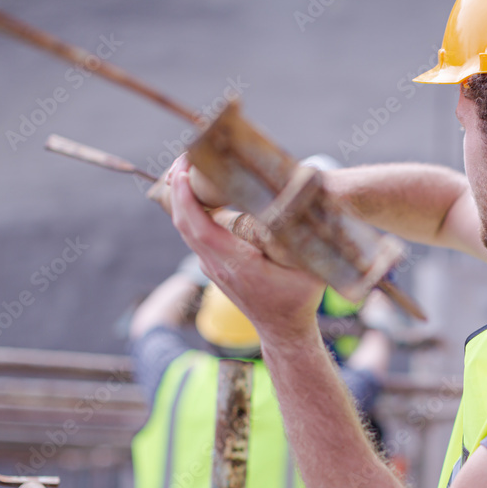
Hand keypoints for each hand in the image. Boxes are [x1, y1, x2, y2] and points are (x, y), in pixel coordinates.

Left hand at [168, 155, 324, 344]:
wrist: (284, 331)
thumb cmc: (299, 299)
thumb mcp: (308, 269)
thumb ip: (301, 238)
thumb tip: (300, 202)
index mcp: (237, 265)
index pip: (199, 228)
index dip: (187, 198)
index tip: (184, 171)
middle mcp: (217, 266)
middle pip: (184, 223)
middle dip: (178, 188)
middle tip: (184, 156)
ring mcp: (212, 267)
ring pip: (186, 228)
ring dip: (182, 197)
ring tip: (189, 165)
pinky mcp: (213, 265)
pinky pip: (195, 233)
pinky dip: (191, 209)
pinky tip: (198, 189)